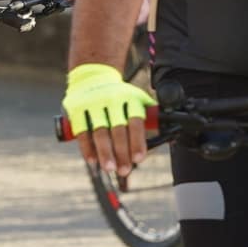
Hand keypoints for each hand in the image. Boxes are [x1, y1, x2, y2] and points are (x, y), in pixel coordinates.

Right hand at [63, 62, 153, 178]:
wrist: (93, 75)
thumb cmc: (120, 95)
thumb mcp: (136, 98)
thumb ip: (150, 115)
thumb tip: (170, 133)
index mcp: (129, 98)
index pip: (135, 121)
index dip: (137, 141)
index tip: (138, 159)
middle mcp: (111, 99)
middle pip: (117, 129)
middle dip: (121, 152)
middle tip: (124, 170)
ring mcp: (92, 103)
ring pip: (99, 131)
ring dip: (104, 152)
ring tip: (109, 168)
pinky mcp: (76, 109)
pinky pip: (82, 131)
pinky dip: (86, 147)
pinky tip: (92, 160)